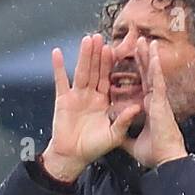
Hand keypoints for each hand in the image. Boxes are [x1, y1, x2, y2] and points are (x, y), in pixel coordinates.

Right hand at [42, 33, 140, 180]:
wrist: (72, 157)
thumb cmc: (93, 148)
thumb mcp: (113, 136)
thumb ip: (124, 121)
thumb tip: (137, 108)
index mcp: (104, 102)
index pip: (108, 79)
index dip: (110, 64)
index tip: (114, 49)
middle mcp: (90, 96)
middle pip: (94, 71)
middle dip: (97, 55)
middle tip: (99, 37)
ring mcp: (76, 96)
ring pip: (80, 72)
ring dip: (83, 56)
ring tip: (86, 40)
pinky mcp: (62, 100)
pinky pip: (60, 81)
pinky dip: (58, 68)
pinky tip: (57, 53)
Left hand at [118, 39, 187, 169]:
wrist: (166, 160)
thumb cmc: (155, 153)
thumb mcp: (133, 143)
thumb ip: (125, 133)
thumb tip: (116, 131)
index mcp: (150, 108)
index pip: (142, 84)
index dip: (138, 70)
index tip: (134, 58)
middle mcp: (155, 101)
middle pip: (147, 74)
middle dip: (143, 57)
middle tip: (139, 41)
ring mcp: (159, 100)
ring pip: (153, 73)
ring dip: (149, 56)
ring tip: (145, 40)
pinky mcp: (161, 102)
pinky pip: (157, 80)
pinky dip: (155, 66)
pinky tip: (153, 53)